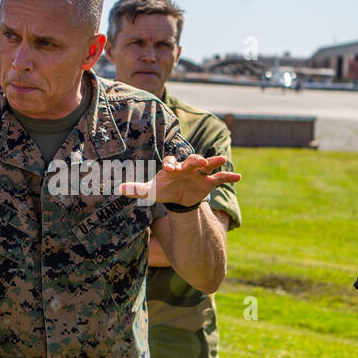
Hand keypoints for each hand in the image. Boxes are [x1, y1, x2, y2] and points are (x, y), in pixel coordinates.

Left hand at [118, 154, 240, 207]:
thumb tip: (119, 189)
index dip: (171, 164)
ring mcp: (199, 173)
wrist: (177, 198)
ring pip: (208, 165)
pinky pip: (220, 178)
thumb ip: (137, 189)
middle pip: (192, 160)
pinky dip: (229, 176)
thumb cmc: (163, 190)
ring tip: (222, 159)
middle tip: (199, 161)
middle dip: (195, 160)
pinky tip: (239, 177)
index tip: (170, 169)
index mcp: (172, 167)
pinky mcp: (208, 182)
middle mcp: (187, 167)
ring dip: (214, 161)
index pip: (172, 162)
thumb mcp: (150, 191)